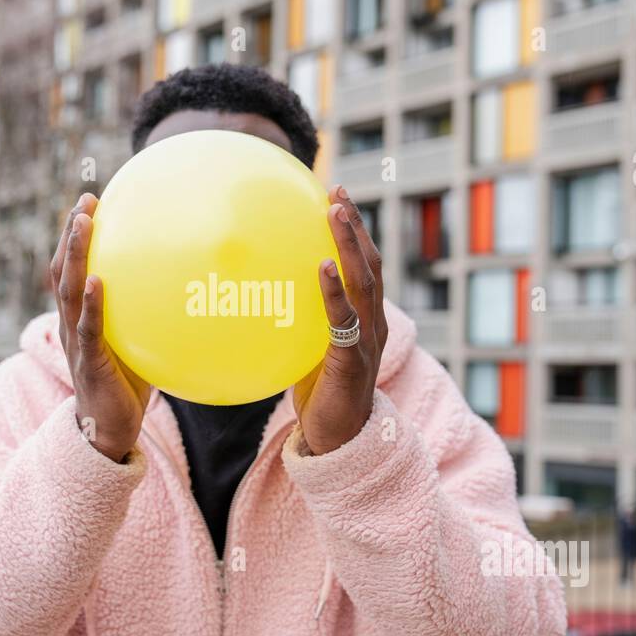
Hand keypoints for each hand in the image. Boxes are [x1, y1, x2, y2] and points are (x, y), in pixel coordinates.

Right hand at [51, 193, 150, 461]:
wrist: (107, 433)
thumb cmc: (126, 389)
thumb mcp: (139, 346)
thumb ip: (150, 319)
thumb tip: (188, 290)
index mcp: (81, 320)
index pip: (73, 271)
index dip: (76, 239)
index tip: (89, 205)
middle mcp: (72, 326)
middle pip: (64, 271)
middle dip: (72, 235)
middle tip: (85, 202)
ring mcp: (77, 343)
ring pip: (69, 291)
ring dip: (74, 255)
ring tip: (83, 224)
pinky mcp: (89, 363)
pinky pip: (89, 329)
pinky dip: (92, 303)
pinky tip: (98, 280)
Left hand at [292, 185, 387, 454]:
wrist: (339, 443)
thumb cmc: (320, 398)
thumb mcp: (308, 352)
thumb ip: (300, 324)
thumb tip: (263, 296)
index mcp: (364, 320)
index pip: (363, 267)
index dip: (354, 232)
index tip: (337, 197)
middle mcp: (372, 323)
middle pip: (369, 264)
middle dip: (355, 226)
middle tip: (338, 192)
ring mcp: (366, 340)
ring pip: (363, 282)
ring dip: (350, 244)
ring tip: (336, 212)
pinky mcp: (353, 360)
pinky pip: (344, 319)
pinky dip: (335, 291)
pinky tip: (323, 266)